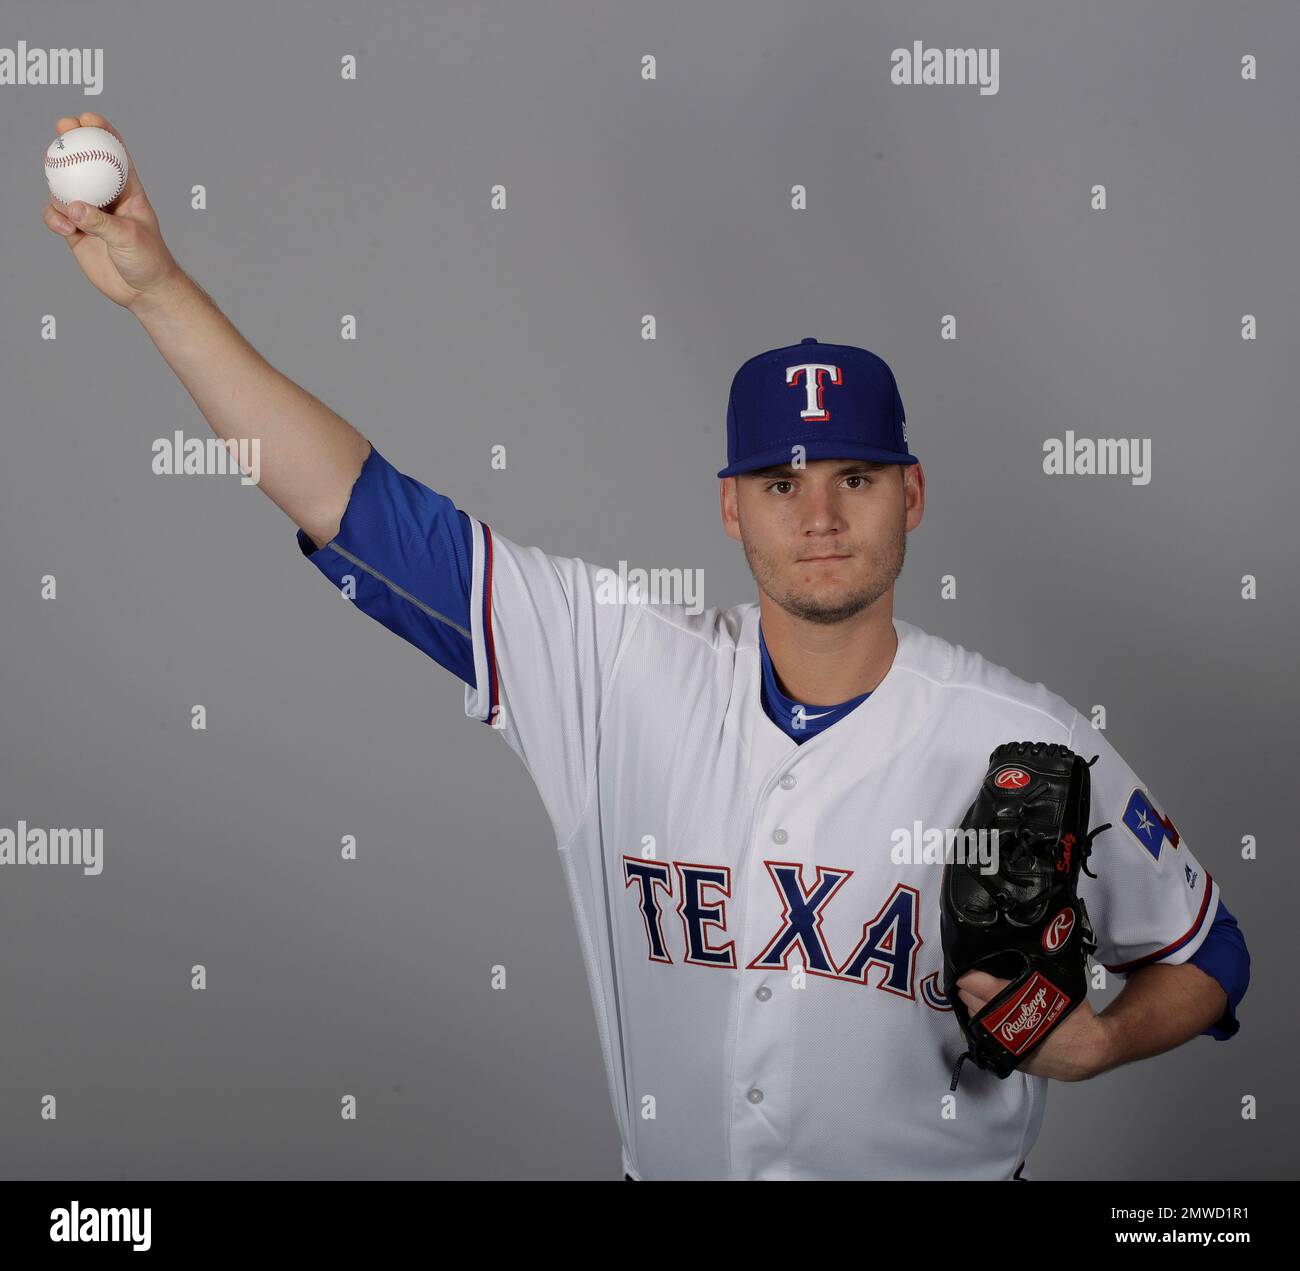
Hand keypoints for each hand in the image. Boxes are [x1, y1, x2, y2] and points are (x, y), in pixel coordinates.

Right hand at [40, 112, 181, 307]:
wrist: (144, 293)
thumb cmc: (149, 261)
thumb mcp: (130, 238)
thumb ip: (101, 222)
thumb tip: (74, 206)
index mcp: (129, 192)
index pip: (116, 155)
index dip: (103, 132)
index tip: (88, 118)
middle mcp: (107, 198)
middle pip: (84, 163)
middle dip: (71, 142)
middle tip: (62, 128)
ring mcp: (90, 213)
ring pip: (64, 188)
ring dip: (59, 187)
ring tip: (66, 205)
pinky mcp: (77, 231)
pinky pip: (57, 215)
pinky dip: (55, 217)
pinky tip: (65, 229)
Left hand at [955, 970, 1108, 1081]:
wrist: (1090, 1050)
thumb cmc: (1074, 1014)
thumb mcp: (1054, 984)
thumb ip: (1031, 972)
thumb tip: (1011, 956)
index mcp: (1017, 1003)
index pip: (980, 985)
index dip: (970, 976)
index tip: (965, 971)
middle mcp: (1007, 1025)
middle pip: (974, 1004)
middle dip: (968, 991)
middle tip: (967, 981)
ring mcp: (1006, 1045)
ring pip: (976, 1023)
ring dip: (972, 1008)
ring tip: (972, 997)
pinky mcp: (1009, 1059)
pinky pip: (984, 1040)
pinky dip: (980, 1027)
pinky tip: (982, 1018)